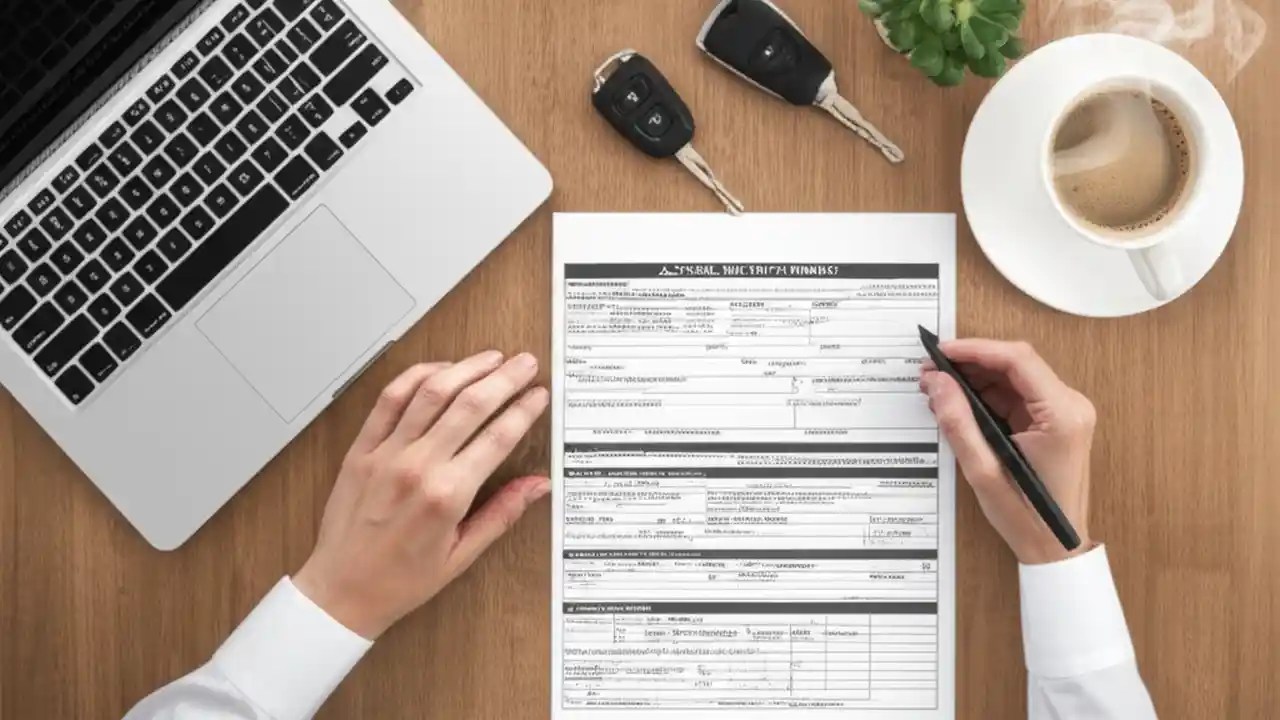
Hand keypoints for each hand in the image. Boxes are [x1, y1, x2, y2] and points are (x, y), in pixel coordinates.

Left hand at [293, 351, 549, 638]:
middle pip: (471, 405)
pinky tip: (439, 370)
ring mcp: (387, 454)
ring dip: (466, 368)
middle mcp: (418, 468)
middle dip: (505, 378)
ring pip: (432, 392)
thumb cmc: (401, 579)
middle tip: (525, 363)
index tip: (538, 395)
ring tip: (490, 358)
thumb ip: (503, 512)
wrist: (342, 590)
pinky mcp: (362, 449)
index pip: (498, 437)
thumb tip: (538, 485)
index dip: (524, 409)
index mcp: (448, 496)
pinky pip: (389, 400)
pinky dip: (416, 377)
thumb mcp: (463, 554)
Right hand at [919, 339, 1094, 564]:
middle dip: (970, 363)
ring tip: (939, 389)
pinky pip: (1016, 394)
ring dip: (976, 378)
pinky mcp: (1054, 420)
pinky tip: (959, 403)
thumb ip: (958, 422)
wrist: (1056, 547)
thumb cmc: (1029, 517)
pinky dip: (986, 394)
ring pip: (1013, 376)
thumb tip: (938, 383)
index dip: (975, 349)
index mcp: (1063, 415)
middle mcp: (1070, 406)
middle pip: (1015, 363)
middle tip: (932, 372)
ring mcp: (1064, 412)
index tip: (942, 352)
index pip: (1018, 360)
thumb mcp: (984, 471)